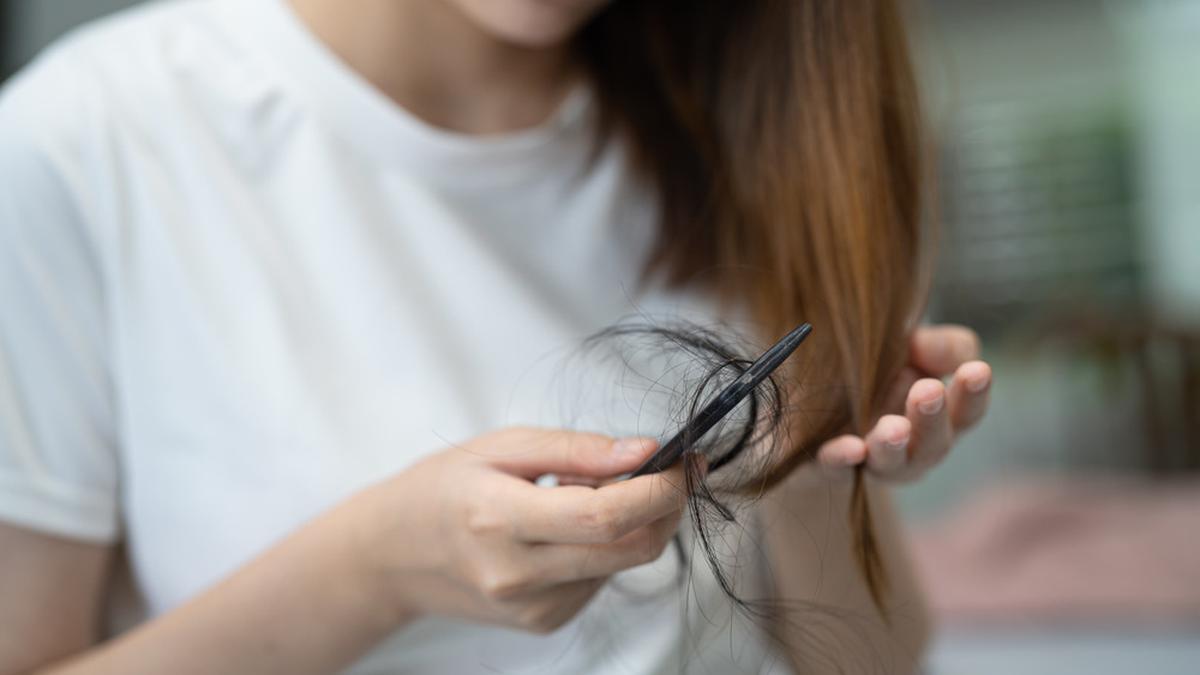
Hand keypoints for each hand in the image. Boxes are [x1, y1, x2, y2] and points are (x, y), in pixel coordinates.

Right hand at [344, 428, 685, 633]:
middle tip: (669, 471)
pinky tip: (567, 528)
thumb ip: (577, 449)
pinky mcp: (542, 622)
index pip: (604, 515)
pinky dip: (604, 548)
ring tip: (589, 493)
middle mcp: (517, 574)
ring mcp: (531, 607)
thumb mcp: (502, 446)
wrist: (392, 555)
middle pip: (630, 549)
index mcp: (499, 518)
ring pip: (621, 565)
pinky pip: (600, 580)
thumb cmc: (444, 487)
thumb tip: (645, 452)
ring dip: (632, 525)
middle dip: (666, 507)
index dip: (660, 488)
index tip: (686, 460)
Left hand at [814, 324, 991, 481]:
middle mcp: (912, 446)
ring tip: (894, 428)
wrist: (815, 410)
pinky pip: (838, 469)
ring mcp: (873, 461)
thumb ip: (936, 346)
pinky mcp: (830, 465)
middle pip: (933, 443)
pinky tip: (850, 449)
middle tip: (929, 391)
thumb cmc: (878, 375)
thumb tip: (939, 348)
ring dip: (893, 445)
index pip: (966, 411)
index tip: (978, 370)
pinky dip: (843, 459)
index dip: (974, 393)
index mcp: (939, 416)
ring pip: (891, 462)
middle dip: (932, 418)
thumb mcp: (909, 350)